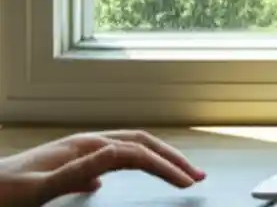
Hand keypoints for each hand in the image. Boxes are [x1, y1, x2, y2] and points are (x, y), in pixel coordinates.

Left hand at [0, 130, 204, 205]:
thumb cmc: (1, 194)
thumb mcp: (37, 189)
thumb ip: (76, 172)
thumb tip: (116, 154)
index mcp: (82, 148)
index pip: (137, 153)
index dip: (166, 167)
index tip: (188, 184)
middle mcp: (83, 144)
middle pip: (140, 143)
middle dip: (172, 158)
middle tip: (197, 175)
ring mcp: (75, 152)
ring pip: (127, 148)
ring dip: (155, 158)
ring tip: (175, 171)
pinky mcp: (66, 164)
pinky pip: (110, 159)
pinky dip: (133, 164)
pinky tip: (123, 176)